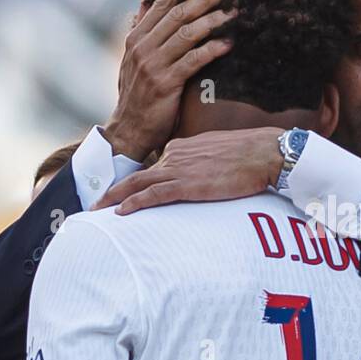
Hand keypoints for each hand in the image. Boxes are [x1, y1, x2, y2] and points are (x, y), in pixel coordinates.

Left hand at [94, 127, 284, 214]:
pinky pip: (153, 194)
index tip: (126, 194)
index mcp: (184, 146)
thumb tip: (207, 176)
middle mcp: (176, 155)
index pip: (156, 166)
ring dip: (114, 198)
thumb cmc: (252, 155)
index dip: (139, 182)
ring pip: (138, 184)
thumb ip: (207, 163)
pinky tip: (121, 212)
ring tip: (98, 210)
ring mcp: (179, 169)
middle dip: (114, 189)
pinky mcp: (187, 184)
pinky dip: (134, 203)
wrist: (264, 152)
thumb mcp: (222, 153)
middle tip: (96, 203)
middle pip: (138, 174)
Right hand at [103, 0, 235, 159]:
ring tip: (233, 13)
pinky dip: (212, 49)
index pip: (159, 6)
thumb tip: (145, 2)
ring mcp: (153, 65)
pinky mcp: (166, 83)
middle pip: (177, 15)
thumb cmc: (136, 96)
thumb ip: (141, 32)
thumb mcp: (132, 60)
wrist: (128, 130)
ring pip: (187, 34)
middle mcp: (143, 47)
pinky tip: (228, 43)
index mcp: (135, 39)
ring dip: (212, 20)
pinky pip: (193, 60)